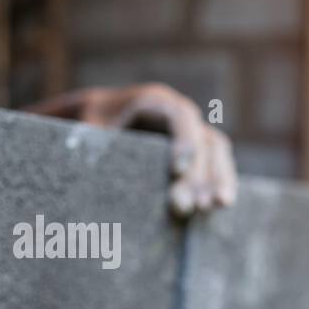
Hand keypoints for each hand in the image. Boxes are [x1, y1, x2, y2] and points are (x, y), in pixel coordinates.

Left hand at [27, 84, 236, 215]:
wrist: (96, 123)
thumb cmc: (88, 127)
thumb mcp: (86, 132)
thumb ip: (92, 142)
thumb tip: (90, 166)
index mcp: (153, 102)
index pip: (179, 117)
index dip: (183, 141)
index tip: (177, 171)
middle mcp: (177, 113)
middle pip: (201, 138)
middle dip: (198, 172)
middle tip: (187, 205)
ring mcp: (190, 131)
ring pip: (215, 150)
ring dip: (218, 177)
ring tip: (215, 206)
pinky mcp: (194, 151)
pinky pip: (215, 162)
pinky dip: (220, 181)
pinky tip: (222, 204)